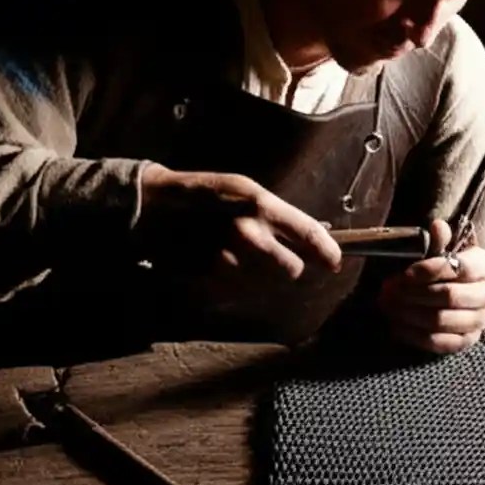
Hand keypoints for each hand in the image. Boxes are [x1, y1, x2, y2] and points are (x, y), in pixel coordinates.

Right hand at [136, 164, 341, 280]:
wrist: (151, 206)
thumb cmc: (202, 195)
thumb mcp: (244, 190)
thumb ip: (278, 215)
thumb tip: (316, 236)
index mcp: (261, 206)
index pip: (310, 235)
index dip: (327, 252)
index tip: (333, 262)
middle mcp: (248, 234)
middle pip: (292, 270)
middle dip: (287, 266)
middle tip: (272, 257)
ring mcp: (228, 260)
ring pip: (265, 285)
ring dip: (259, 277)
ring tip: (237, 258)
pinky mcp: (209, 280)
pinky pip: (239, 293)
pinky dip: (235, 286)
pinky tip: (221, 267)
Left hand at [377, 219, 484, 353]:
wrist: (470, 294)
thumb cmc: (453, 269)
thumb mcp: (448, 249)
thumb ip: (441, 240)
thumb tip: (437, 225)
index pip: (458, 269)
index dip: (428, 271)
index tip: (404, 274)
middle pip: (448, 296)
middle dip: (412, 294)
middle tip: (387, 290)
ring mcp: (480, 321)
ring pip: (440, 321)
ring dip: (408, 314)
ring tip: (387, 305)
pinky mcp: (467, 341)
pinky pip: (438, 343)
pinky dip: (413, 335)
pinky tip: (395, 325)